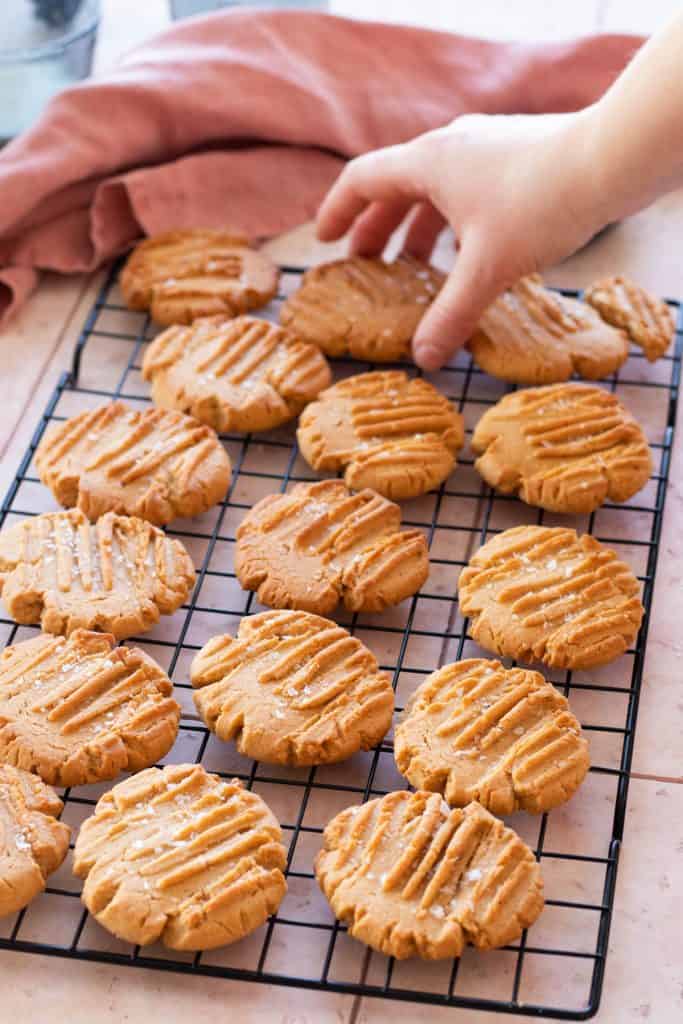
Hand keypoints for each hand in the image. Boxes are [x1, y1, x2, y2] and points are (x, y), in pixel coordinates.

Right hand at [316, 110, 606, 370]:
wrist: (609, 160)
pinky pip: (464, 187)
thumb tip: (422, 359)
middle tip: (365, 267)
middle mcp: (449, 147)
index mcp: (427, 162)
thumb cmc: (539, 206)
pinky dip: (451, 220)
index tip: (323, 242)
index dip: (336, 212)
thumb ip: (451, 315)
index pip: (361, 180)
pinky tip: (468, 250)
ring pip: (433, 188)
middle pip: (395, 186)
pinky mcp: (513, 154)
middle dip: (376, 229)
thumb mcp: (488, 269)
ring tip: (414, 267)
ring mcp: (483, 146)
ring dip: (415, 227)